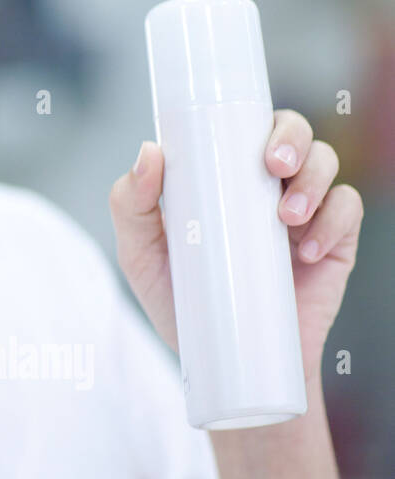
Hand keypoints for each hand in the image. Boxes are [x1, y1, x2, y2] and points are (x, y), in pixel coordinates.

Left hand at [108, 109, 363, 381]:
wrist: (224, 361)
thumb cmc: (180, 301)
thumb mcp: (141, 255)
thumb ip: (131, 205)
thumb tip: (149, 151)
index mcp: (219, 177)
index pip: (239, 126)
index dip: (245, 116)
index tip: (235, 131)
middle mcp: (262, 185)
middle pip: (291, 132)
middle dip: (290, 137)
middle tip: (273, 166)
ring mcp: (300, 212)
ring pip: (325, 161)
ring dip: (313, 179)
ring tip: (286, 218)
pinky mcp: (332, 241)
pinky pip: (348, 209)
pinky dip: (334, 219)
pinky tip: (308, 250)